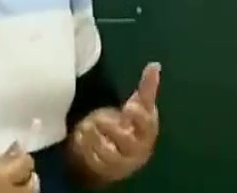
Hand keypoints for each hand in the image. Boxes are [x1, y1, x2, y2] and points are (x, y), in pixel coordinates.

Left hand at [70, 62, 160, 182]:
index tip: (128, 107)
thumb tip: (154, 65)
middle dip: (107, 124)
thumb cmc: (133, 126)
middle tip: (97, 117)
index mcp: (148, 131)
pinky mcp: (105, 170)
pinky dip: (84, 147)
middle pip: (123, 138)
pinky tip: (82, 138)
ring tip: (87, 126)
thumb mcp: (140, 107)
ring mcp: (121, 162)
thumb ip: (147, 88)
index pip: (147, 124)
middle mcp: (137, 149)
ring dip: (92, 136)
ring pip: (105, 150)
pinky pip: (92, 160)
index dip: (138, 115)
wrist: (121, 154)